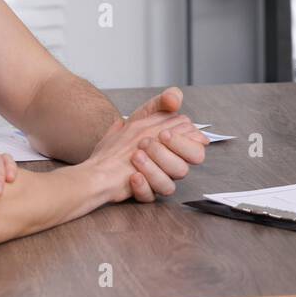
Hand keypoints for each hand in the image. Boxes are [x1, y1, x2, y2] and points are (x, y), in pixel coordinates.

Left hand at [83, 107, 205, 204]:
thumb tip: (176, 99)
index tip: (163, 133)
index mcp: (175, 149)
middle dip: (166, 155)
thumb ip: (162, 103)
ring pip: (169, 186)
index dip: (185, 143)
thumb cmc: (125, 139)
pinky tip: (133, 176)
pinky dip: (143, 186)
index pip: (196, 150)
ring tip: (136, 156)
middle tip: (147, 142)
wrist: (99, 160)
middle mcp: (169, 167)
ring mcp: (157, 181)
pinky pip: (150, 197)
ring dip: (153, 168)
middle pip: (184, 169)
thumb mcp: (144, 115)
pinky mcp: (144, 193)